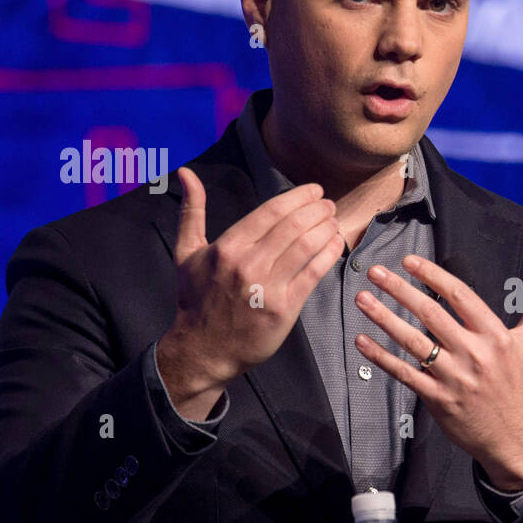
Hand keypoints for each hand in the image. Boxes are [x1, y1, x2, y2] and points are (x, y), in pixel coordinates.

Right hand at [157, 166, 346, 416]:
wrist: (203, 349)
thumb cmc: (196, 299)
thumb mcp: (186, 252)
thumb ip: (191, 211)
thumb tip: (186, 173)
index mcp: (227, 247)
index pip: (271, 212)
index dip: (298, 197)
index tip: (315, 190)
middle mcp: (247, 264)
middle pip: (293, 226)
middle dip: (317, 210)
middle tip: (329, 204)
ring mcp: (267, 287)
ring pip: (306, 247)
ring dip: (326, 228)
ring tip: (334, 221)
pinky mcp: (284, 309)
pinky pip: (313, 274)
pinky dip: (329, 254)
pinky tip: (337, 243)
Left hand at [354, 255, 522, 488]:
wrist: (515, 435)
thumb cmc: (521, 383)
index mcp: (495, 335)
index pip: (460, 296)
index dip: (433, 276)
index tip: (410, 261)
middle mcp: (474, 353)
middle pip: (431, 314)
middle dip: (400, 290)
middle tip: (376, 271)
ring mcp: (454, 377)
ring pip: (413, 342)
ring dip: (384, 318)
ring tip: (363, 299)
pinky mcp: (438, 399)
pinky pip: (404, 373)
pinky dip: (381, 357)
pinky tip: (362, 341)